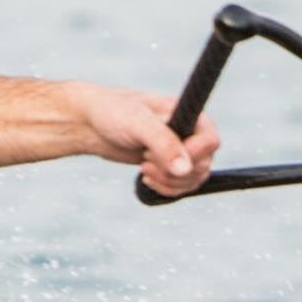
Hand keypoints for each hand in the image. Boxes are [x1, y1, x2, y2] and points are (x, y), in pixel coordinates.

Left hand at [74, 84, 220, 197]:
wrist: (91, 123)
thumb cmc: (112, 112)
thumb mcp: (138, 123)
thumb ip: (164, 143)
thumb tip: (185, 170)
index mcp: (189, 114)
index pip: (210, 141)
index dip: (192, 154)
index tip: (162, 155)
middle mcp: (191, 133)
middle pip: (203, 165)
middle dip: (174, 171)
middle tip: (146, 161)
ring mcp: (182, 151)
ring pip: (194, 179)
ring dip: (169, 182)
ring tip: (144, 168)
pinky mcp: (170, 166)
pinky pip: (182, 187)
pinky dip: (166, 188)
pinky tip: (145, 177)